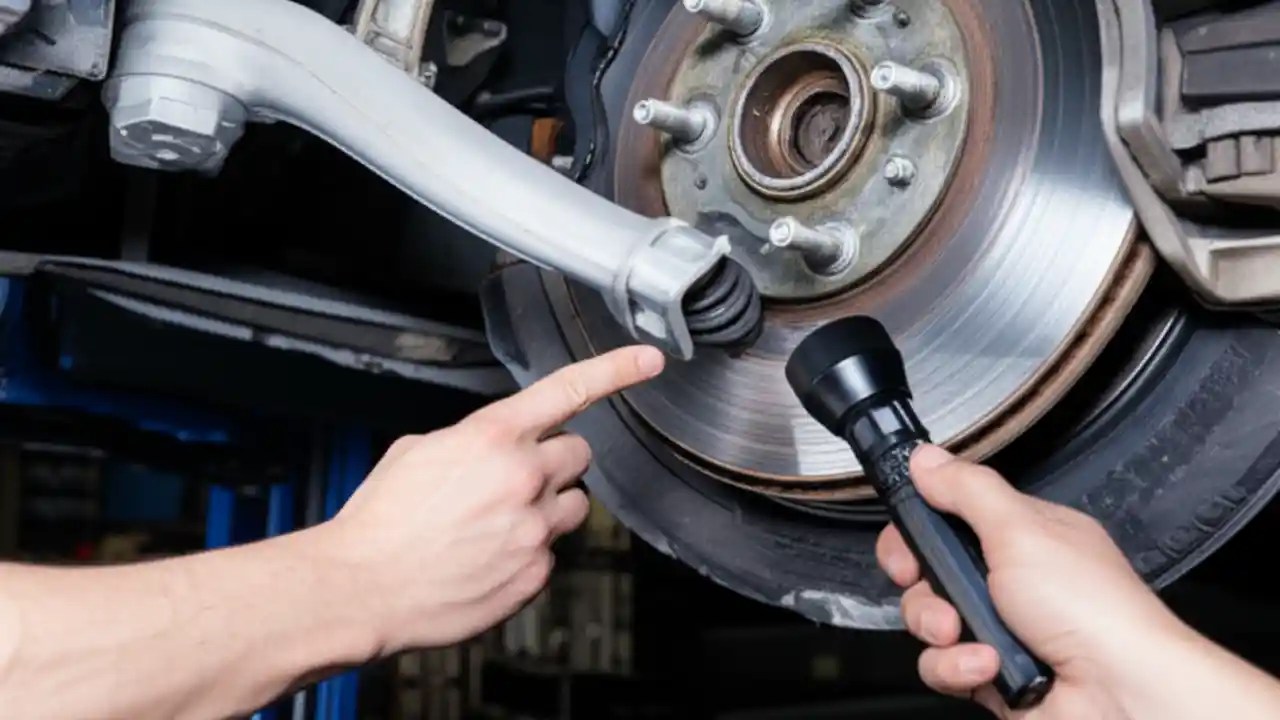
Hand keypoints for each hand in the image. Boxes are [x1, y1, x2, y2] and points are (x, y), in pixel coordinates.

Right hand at [315, 345, 664, 654]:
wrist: (364, 588)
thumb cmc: (381, 523)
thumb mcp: (417, 452)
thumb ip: (470, 442)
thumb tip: (491, 450)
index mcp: (492, 437)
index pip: (569, 389)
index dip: (617, 370)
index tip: (649, 361)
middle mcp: (523, 477)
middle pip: (578, 452)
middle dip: (554, 459)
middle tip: (517, 477)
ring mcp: (534, 528)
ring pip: (574, 504)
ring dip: (548, 505)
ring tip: (498, 522)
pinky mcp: (535, 573)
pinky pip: (551, 551)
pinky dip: (527, 551)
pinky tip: (488, 557)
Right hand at [875, 445, 1192, 717]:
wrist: (1119, 694)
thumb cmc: (1093, 611)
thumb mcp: (1021, 529)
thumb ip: (968, 489)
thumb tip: (927, 458)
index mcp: (1022, 537)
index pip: (948, 521)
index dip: (917, 533)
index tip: (909, 545)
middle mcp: (1009, 582)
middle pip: (928, 574)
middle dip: (923, 587)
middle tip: (942, 590)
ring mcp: (999, 630)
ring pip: (928, 623)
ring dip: (940, 630)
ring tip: (968, 634)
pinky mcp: (990, 674)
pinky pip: (942, 667)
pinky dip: (958, 667)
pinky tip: (988, 664)